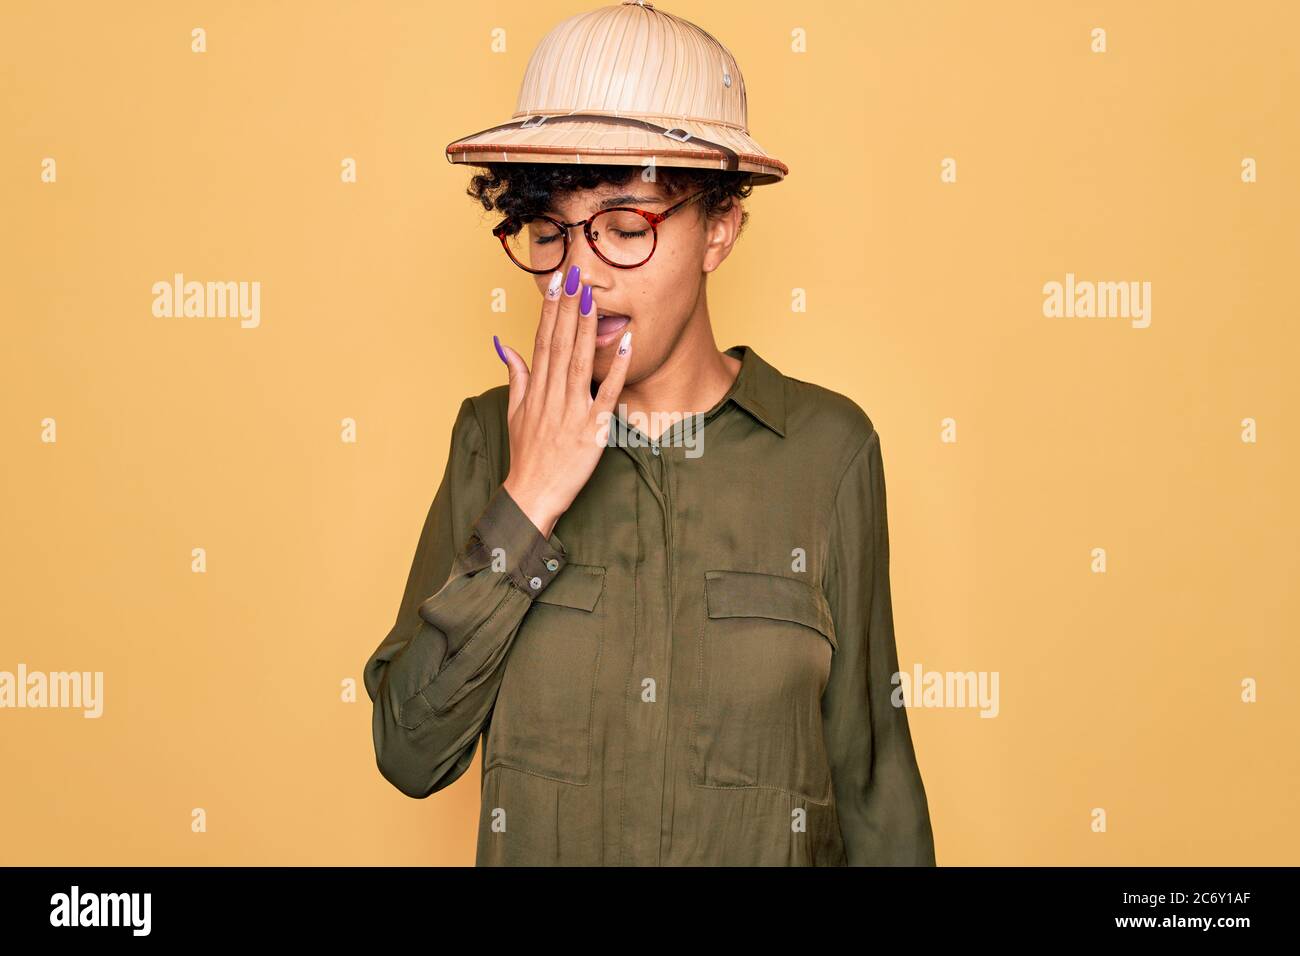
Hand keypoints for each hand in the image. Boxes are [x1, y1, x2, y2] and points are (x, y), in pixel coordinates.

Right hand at [495, 265, 632, 538]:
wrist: (532, 495)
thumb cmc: (527, 456)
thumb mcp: (514, 413)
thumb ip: (516, 376)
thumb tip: (504, 345)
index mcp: (535, 390)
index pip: (542, 340)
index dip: (550, 309)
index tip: (557, 280)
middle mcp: (551, 396)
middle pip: (559, 343)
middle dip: (568, 306)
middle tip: (575, 272)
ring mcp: (571, 412)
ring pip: (578, 361)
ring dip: (586, 327)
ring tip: (592, 296)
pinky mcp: (591, 430)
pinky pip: (606, 394)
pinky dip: (615, 368)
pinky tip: (624, 342)